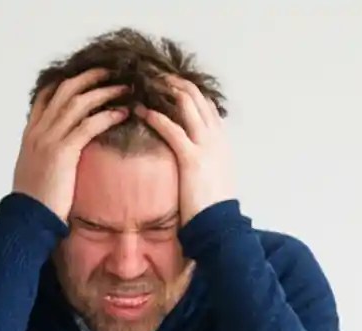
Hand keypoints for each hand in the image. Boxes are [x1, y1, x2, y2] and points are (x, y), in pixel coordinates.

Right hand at [13, 68, 128, 221]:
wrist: (28, 218)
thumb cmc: (39, 200)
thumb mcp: (38, 169)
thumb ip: (48, 153)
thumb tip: (65, 150)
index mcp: (32, 133)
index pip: (47, 95)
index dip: (69, 81)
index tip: (90, 75)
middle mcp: (38, 130)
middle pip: (64, 91)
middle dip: (89, 77)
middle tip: (112, 71)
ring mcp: (48, 139)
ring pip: (77, 103)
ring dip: (103, 91)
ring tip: (125, 86)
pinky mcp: (62, 153)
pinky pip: (87, 126)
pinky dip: (106, 115)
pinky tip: (122, 112)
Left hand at [135, 76, 235, 225]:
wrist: (220, 226)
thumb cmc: (212, 205)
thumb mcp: (213, 175)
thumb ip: (203, 158)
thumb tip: (186, 152)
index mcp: (221, 141)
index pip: (205, 104)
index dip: (186, 90)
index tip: (166, 83)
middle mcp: (216, 138)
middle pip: (196, 96)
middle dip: (173, 81)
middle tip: (150, 74)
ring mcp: (206, 146)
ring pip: (186, 104)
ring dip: (164, 90)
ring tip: (143, 84)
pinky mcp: (192, 158)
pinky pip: (172, 128)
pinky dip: (156, 116)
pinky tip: (140, 110)